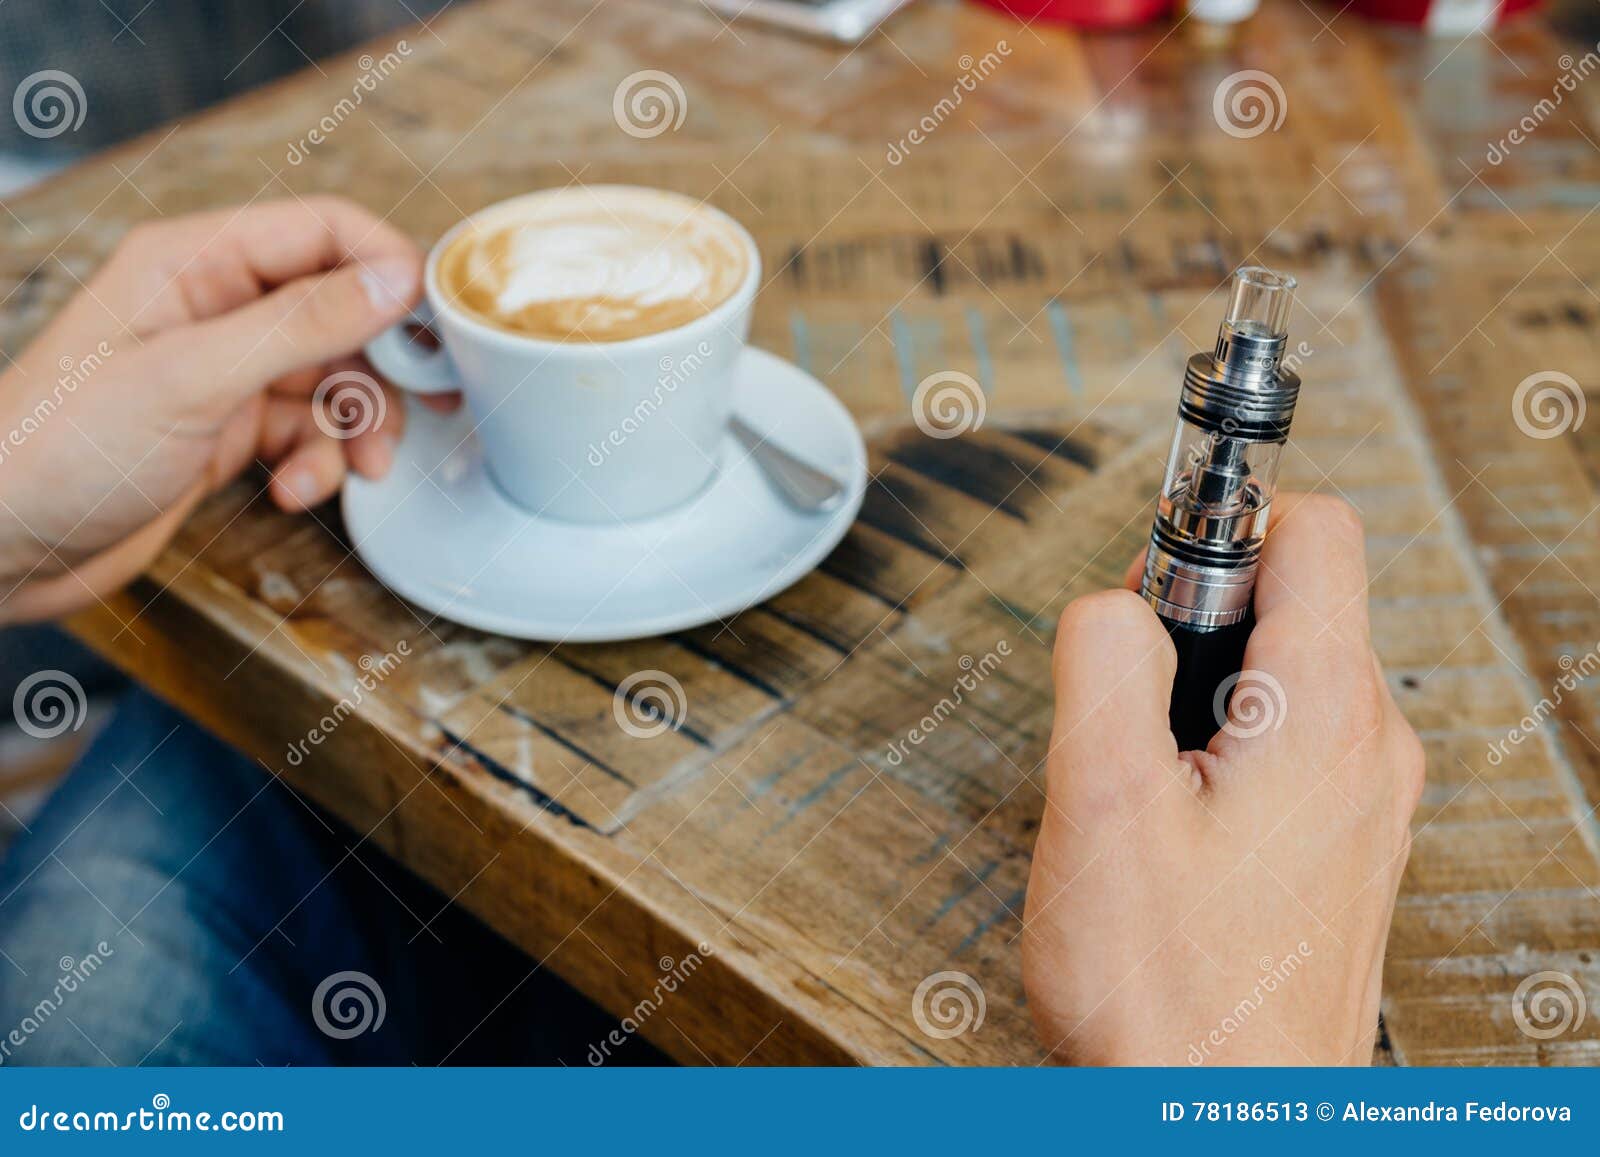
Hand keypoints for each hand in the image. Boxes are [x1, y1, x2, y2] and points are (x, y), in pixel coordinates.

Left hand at [0, 197, 444, 622]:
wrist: (4, 543)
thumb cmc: (60, 447)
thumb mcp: (194, 378)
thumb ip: (302, 323)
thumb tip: (395, 279)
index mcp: (195, 263)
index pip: (324, 231)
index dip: (390, 269)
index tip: (437, 325)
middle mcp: (214, 306)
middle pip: (343, 310)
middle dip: (382, 367)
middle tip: (420, 406)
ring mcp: (222, 369)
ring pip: (333, 378)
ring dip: (355, 427)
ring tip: (358, 469)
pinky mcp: (225, 427)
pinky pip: (305, 431)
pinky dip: (316, 463)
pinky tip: (292, 491)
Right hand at [1021, 494, 1424, 1064]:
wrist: (1221, 1123)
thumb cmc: (1171, 996)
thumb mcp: (1099, 799)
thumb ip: (1103, 660)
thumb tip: (1115, 603)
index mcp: (1323, 712)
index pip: (1313, 528)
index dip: (1222, 527)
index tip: (1158, 578)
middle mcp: (1371, 748)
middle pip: (1291, 602)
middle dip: (1194, 630)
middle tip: (1129, 715)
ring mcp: (1368, 804)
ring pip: (1282, 681)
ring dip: (1201, 702)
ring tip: (1145, 789)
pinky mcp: (1347, 849)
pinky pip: (1288, 750)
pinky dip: (1224, 760)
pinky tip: (1174, 833)